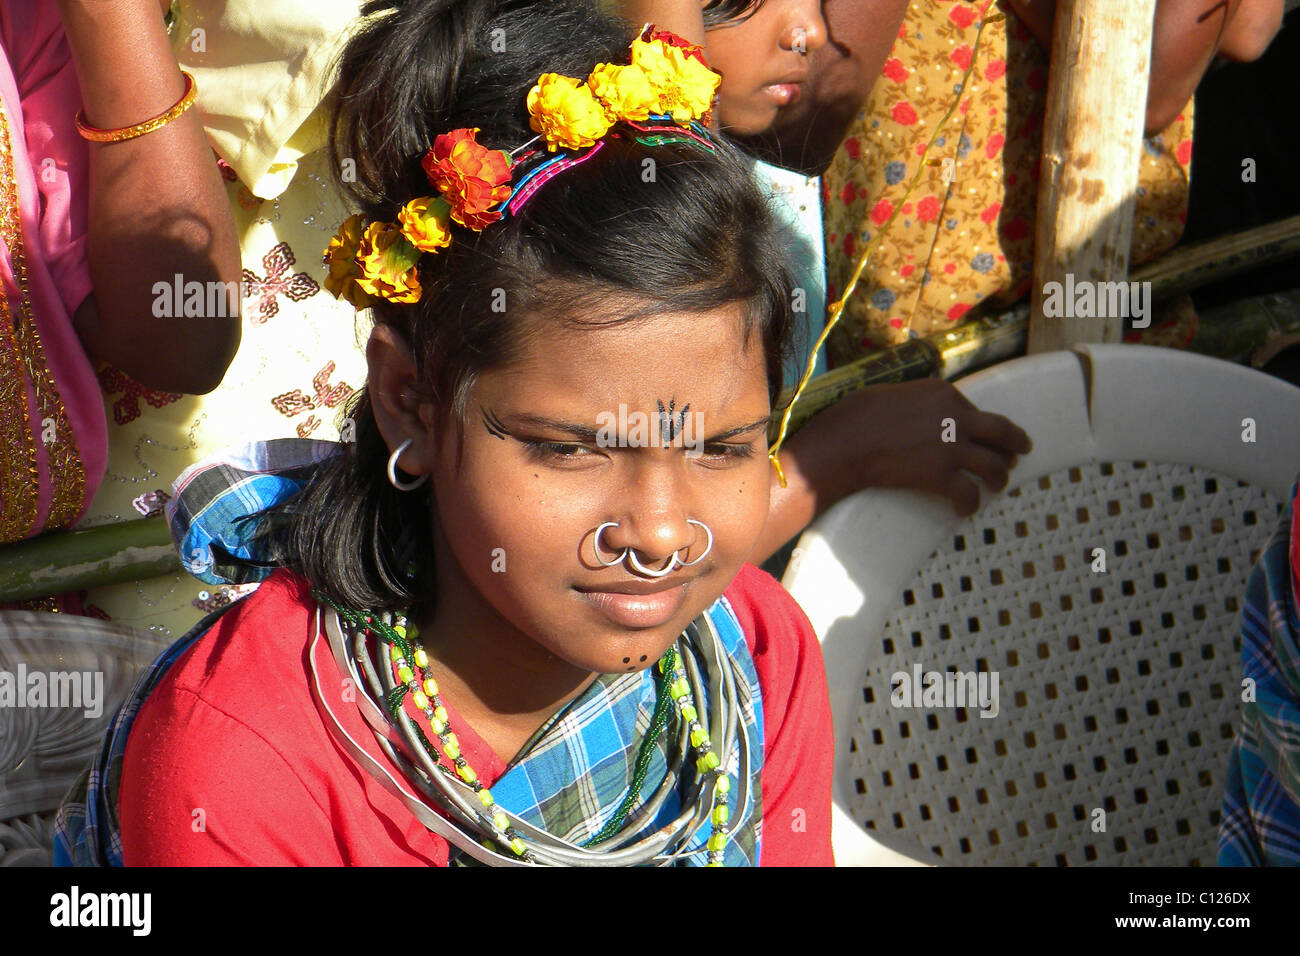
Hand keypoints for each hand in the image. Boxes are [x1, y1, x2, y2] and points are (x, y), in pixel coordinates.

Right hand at [847, 379, 1032, 512]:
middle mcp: (956, 418)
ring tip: (997, 486)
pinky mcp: (941, 476)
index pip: (974, 411)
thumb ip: (917, 403)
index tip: (985, 435)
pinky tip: (964, 510)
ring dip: (999, 477)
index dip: (981, 426)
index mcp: (944, 394)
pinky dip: (970, 504)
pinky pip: (968, 493)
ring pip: (993, 465)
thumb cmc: (857, 415)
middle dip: (1016, 442)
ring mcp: (952, 448)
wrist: (845, 442)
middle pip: (1001, 431)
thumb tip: (920, 414)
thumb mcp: (893, 394)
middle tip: (1021, 452)